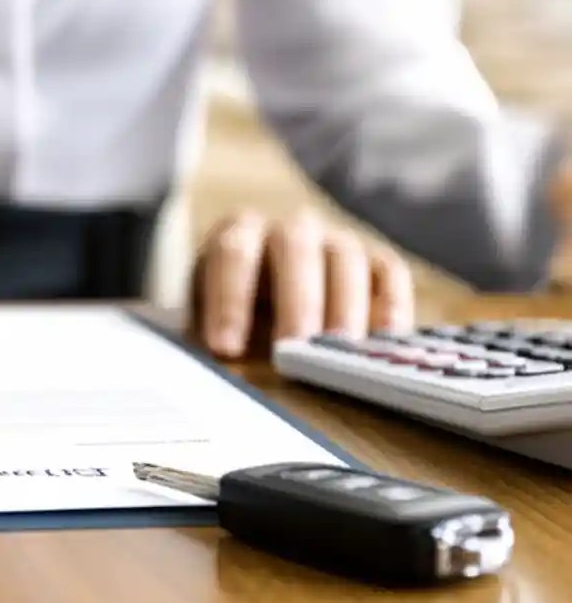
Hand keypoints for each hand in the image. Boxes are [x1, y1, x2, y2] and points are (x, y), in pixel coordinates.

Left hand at [190, 210, 413, 358]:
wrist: (266, 295)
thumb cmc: (234, 310)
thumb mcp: (212, 317)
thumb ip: (215, 338)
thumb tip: (216, 374)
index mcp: (238, 231)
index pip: (232, 253)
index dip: (229, 301)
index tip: (225, 349)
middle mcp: (290, 228)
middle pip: (295, 249)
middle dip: (295, 301)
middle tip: (293, 349)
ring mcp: (336, 241)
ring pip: (346, 259)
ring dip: (344, 307)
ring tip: (339, 354)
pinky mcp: (374, 261)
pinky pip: (389, 272)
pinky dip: (391, 304)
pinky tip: (384, 340)